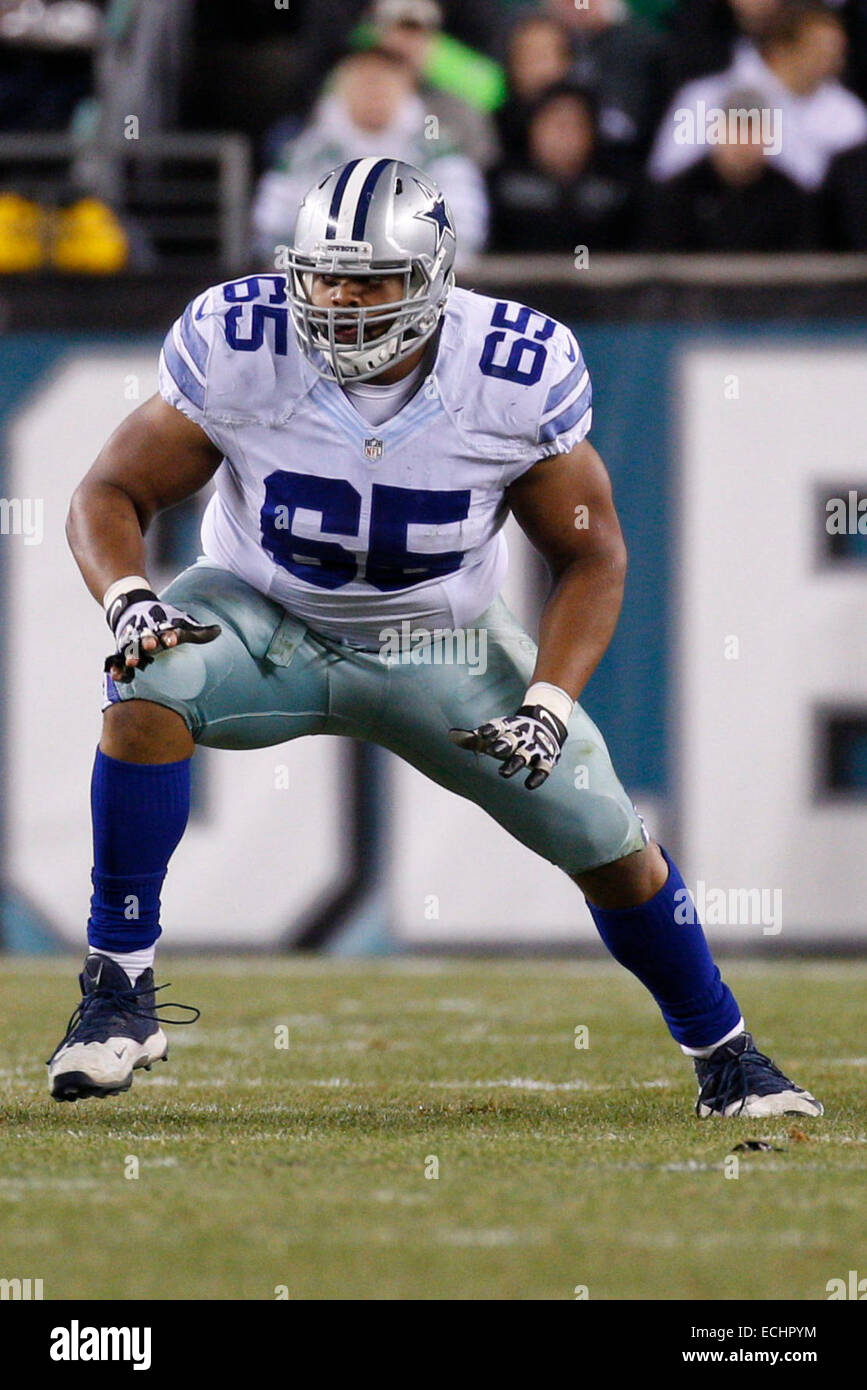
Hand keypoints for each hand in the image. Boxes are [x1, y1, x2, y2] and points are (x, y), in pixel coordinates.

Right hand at [104, 591, 220, 683]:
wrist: (133, 606)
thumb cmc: (164, 620)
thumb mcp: (182, 623)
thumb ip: (199, 632)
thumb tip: (219, 631)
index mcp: (163, 628)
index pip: (168, 632)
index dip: (171, 636)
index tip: (172, 640)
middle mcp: (147, 634)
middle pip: (147, 638)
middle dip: (148, 641)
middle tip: (150, 644)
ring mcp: (133, 642)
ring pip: (131, 649)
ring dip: (132, 654)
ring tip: (132, 662)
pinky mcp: (122, 650)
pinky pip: (117, 660)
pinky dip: (116, 667)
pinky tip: (116, 675)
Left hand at [449, 703, 567, 790]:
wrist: (546, 725)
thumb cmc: (511, 734)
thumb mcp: (494, 734)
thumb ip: (473, 738)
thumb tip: (450, 735)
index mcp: (508, 727)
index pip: (498, 726)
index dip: (491, 729)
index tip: (481, 733)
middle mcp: (521, 736)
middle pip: (512, 739)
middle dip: (503, 744)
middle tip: (493, 751)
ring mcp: (534, 747)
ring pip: (525, 755)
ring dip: (515, 762)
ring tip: (502, 773)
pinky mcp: (546, 759)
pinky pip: (543, 768)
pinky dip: (537, 776)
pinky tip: (529, 785)